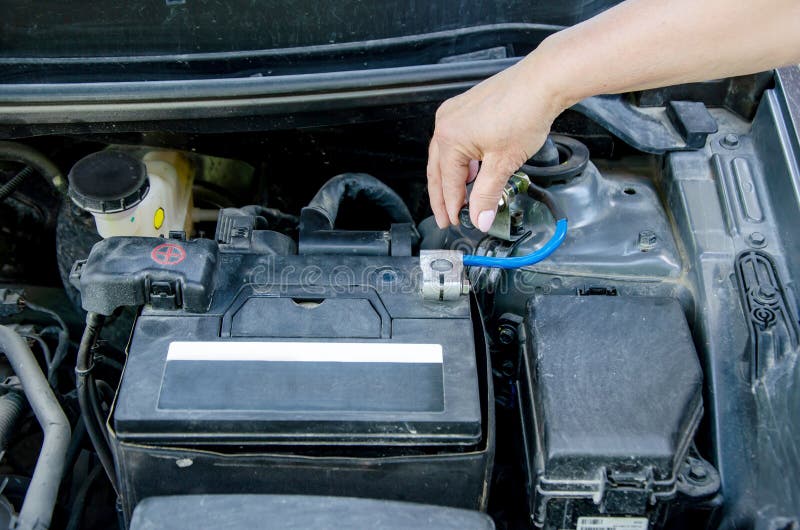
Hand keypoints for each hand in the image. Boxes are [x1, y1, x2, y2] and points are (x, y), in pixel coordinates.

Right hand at [427, 51, 567, 231]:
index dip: (452, 206)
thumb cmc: (525, 111)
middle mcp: (447, 123)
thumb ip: (487, 194)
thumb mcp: (504, 163)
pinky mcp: (467, 106)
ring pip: (446, 155)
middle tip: (447, 217)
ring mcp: (456, 112)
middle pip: (439, 170)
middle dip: (443, 197)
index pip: (447, 183)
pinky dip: (462, 159)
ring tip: (460, 198)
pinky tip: (473, 169)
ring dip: (453, 178)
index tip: (457, 222)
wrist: (544, 81)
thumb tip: (480, 217)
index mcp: (449, 138)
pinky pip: (456, 140)